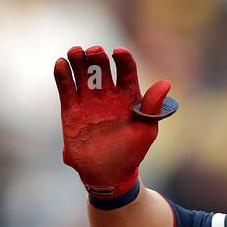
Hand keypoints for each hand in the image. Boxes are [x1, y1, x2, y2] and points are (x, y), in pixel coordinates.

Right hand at [53, 46, 172, 196]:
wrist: (107, 174)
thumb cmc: (131, 153)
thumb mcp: (146, 132)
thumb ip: (152, 108)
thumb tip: (165, 83)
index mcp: (128, 95)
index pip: (126, 69)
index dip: (123, 58)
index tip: (118, 53)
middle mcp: (107, 93)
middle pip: (101, 65)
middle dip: (97, 55)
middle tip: (93, 52)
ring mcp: (88, 100)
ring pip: (82, 72)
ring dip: (78, 59)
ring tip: (75, 52)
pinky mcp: (71, 110)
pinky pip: (66, 88)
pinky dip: (62, 75)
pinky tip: (61, 64)